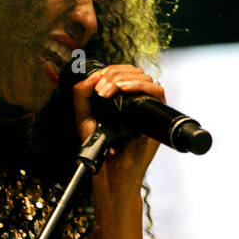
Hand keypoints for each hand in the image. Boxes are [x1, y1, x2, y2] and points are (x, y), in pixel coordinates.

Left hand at [71, 64, 165, 191]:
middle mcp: (136, 98)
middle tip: (101, 90)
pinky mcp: (156, 114)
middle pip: (133, 71)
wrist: (112, 167)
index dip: (110, 71)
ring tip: (108, 91)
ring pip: (144, 77)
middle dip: (114, 75)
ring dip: (124, 79)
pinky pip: (157, 91)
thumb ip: (82, 94)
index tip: (97, 83)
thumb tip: (94, 74)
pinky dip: (140, 86)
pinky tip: (124, 89)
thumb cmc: (101, 145)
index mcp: (121, 95)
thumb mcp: (84, 116)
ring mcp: (147, 105)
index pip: (122, 71)